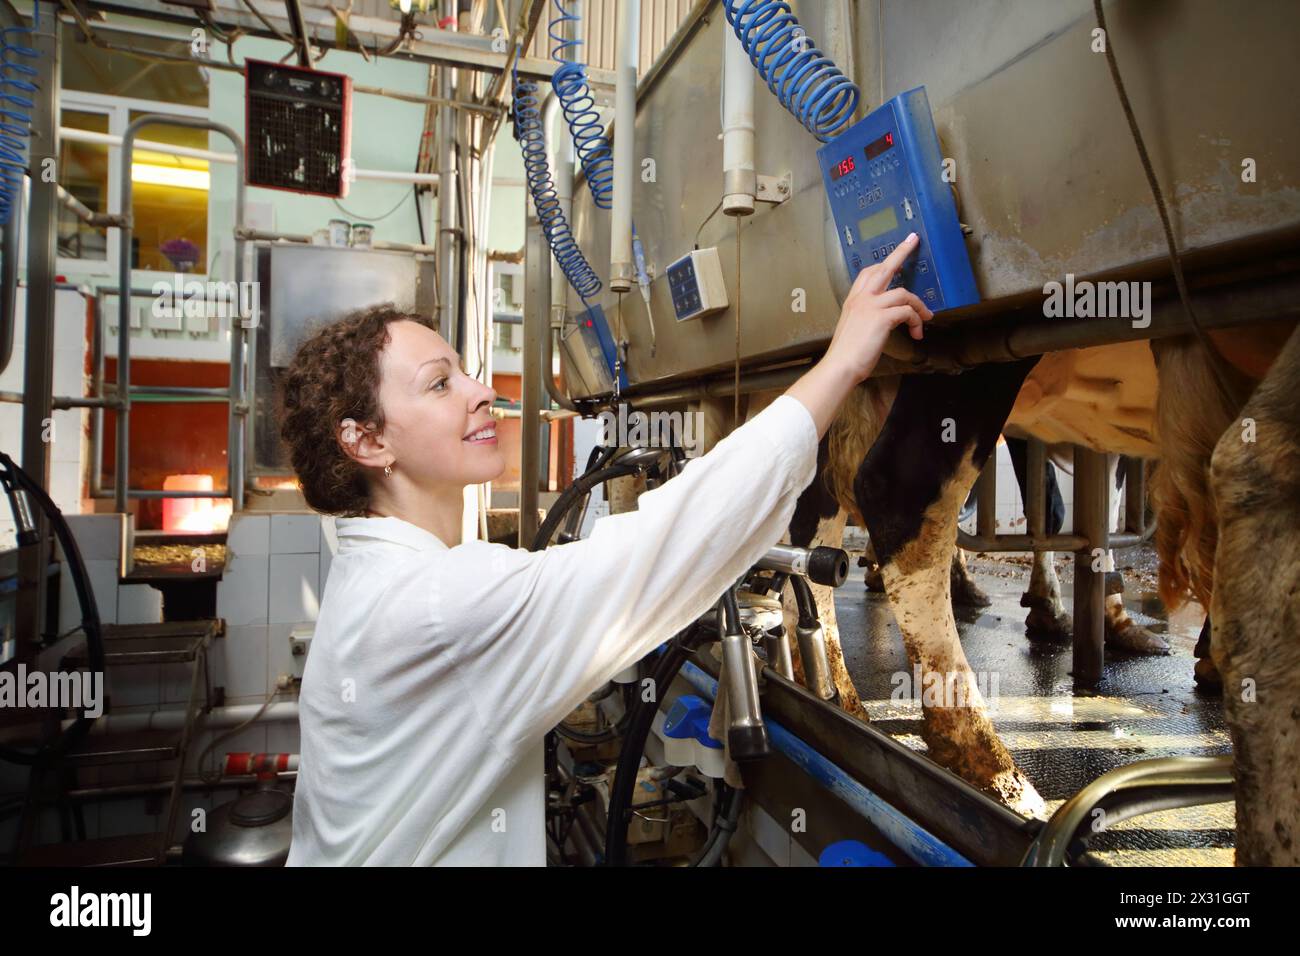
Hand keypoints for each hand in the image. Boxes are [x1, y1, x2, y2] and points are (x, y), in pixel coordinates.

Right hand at [822, 232, 933, 383]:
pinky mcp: (882, 318)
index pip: (868, 273)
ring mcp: (871, 306)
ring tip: (926, 318)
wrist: (841, 366)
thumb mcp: (854, 329)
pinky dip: (916, 320)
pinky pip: (907, 311)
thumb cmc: (847, 354)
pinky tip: (916, 332)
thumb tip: (886, 319)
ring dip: (919, 305)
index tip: (895, 257)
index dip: (883, 263)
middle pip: (884, 268)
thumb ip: (866, 318)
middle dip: (901, 252)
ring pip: (903, 293)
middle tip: (913, 241)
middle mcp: (861, 299)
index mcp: (853, 301)